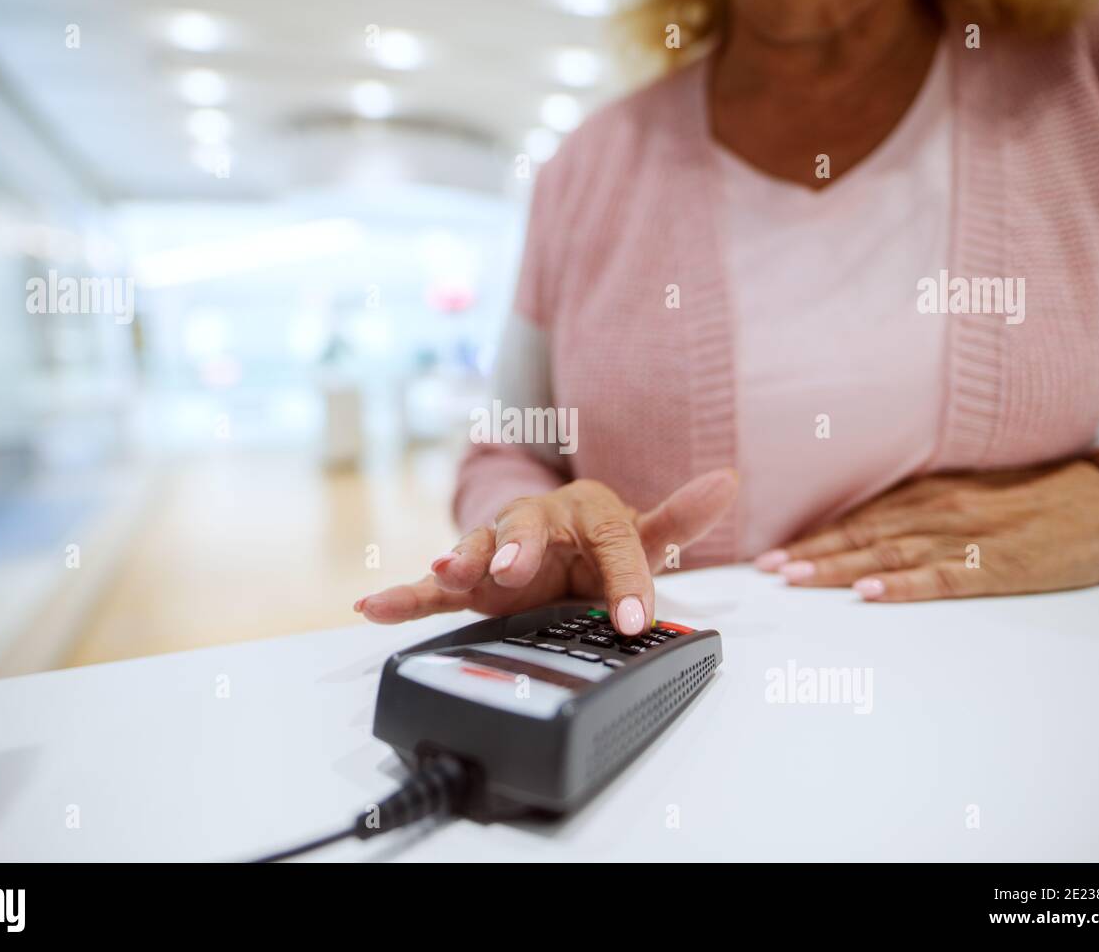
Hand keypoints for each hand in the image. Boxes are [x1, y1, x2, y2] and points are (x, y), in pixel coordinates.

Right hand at [356, 469, 738, 634]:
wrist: (546, 544)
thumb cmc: (593, 541)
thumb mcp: (639, 534)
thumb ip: (678, 518)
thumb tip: (728, 479)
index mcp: (585, 511)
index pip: (611, 538)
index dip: (624, 576)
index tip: (633, 618)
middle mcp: (534, 523)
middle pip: (525, 528)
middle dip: (517, 547)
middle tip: (513, 569)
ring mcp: (495, 551)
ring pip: (475, 549)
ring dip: (460, 559)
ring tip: (444, 571)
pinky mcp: (467, 582)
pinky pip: (432, 589)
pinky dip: (402, 596)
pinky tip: (370, 606)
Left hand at [755, 460, 1098, 601]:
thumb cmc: (1032, 495)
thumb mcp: (965, 489)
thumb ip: (915, 505)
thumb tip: (861, 527)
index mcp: (928, 492)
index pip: (856, 516)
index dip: (811, 535)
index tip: (771, 552)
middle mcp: (936, 510)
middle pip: (861, 535)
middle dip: (809, 553)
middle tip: (765, 570)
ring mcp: (963, 538)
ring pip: (887, 554)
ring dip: (837, 568)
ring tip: (795, 578)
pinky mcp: (994, 566)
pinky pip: (940, 578)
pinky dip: (903, 585)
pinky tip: (871, 593)